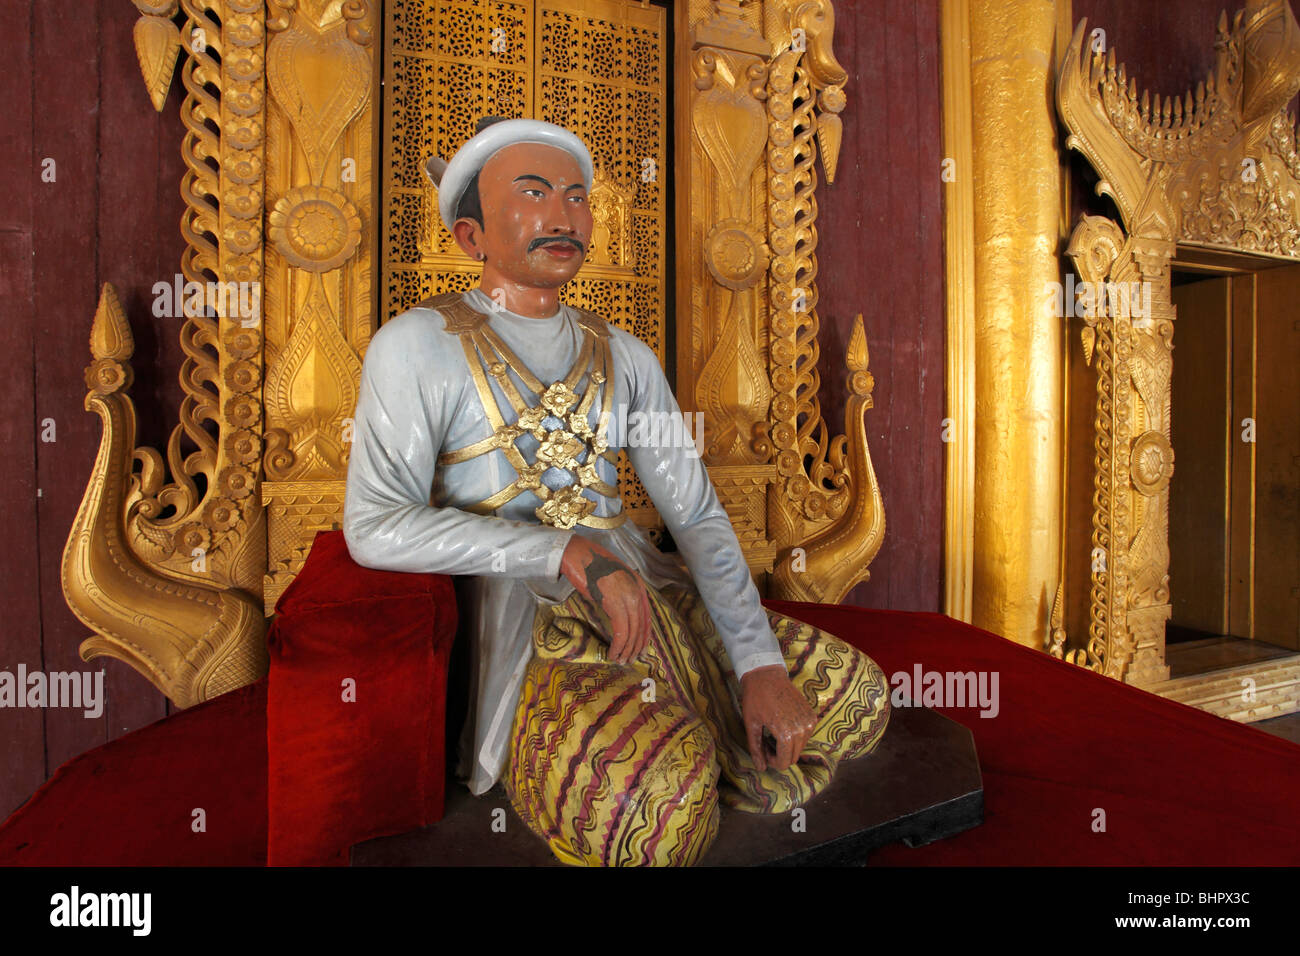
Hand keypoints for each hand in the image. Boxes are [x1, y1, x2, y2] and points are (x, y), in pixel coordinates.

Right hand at [559, 535, 652, 664]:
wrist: (576, 553)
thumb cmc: (590, 565)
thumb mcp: (613, 579)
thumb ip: (621, 594)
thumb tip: (620, 615)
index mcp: (638, 584)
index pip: (646, 617)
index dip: (644, 636)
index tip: (640, 650)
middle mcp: (636, 590)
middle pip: (641, 626)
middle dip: (636, 646)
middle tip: (630, 660)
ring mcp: (627, 595)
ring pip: (632, 630)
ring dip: (627, 649)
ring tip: (620, 660)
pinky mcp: (614, 602)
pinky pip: (620, 629)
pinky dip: (618, 644)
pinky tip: (613, 653)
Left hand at [740, 665, 816, 771]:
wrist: (766, 675)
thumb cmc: (755, 698)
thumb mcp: (751, 725)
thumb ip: (756, 749)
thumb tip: (761, 769)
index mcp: (787, 734)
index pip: (784, 763)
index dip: (771, 761)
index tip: (762, 748)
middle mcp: (803, 730)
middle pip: (793, 757)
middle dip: (778, 755)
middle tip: (765, 741)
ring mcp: (810, 722)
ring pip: (799, 748)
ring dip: (786, 746)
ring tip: (772, 732)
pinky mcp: (812, 716)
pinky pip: (805, 736)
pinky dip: (794, 736)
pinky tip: (781, 724)